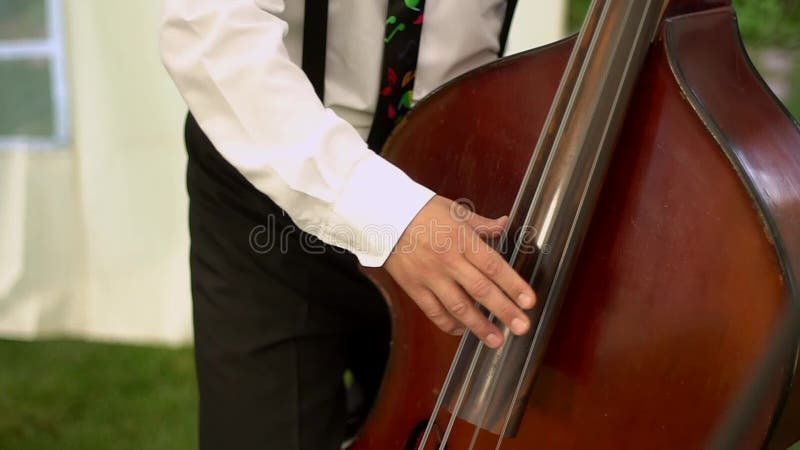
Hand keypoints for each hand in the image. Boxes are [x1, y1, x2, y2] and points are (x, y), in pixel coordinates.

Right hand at [384, 196, 535, 348]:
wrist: (383, 216)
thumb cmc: (421, 211)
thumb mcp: (455, 211)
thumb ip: (482, 224)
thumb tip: (504, 224)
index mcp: (462, 240)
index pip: (493, 266)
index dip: (513, 285)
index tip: (529, 301)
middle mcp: (448, 261)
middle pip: (481, 290)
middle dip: (504, 311)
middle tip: (522, 327)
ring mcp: (430, 277)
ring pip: (458, 307)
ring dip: (480, 326)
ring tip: (497, 340)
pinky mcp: (414, 287)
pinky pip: (434, 311)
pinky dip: (449, 324)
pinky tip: (463, 331)